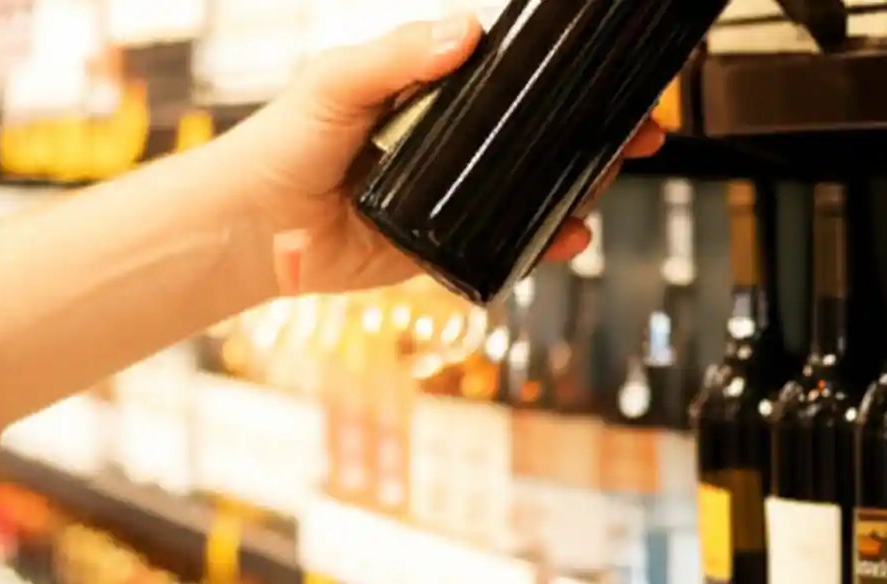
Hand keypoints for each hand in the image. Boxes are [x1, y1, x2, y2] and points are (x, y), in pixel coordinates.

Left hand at [219, 13, 666, 295]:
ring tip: (603, 179)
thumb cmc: (283, 143)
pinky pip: (499, 247)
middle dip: (587, 138)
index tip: (603, 81)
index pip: (508, 87)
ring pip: (524, 195)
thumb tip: (463, 31)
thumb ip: (396, 56)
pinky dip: (539, 245)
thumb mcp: (338, 81)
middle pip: (530, 141)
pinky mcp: (438, 249)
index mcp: (426, 98)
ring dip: (573, 189)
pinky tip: (567, 236)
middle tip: (633, 135)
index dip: (558, 86)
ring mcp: (445, 201)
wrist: (252, 226)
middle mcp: (443, 149)